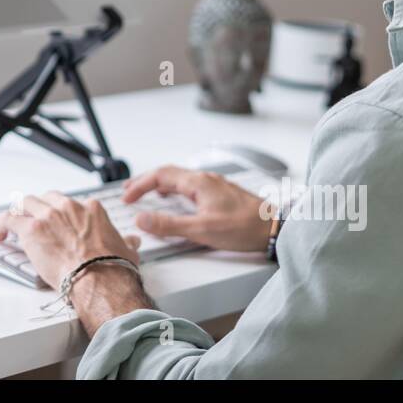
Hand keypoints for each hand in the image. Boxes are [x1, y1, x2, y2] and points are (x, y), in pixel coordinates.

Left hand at [0, 192, 140, 287]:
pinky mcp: (31, 229)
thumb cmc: (112, 267)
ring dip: (18, 212)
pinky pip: (10, 218)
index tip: (58, 225)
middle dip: (38, 208)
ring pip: (25, 202)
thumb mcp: (125, 250)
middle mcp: (67, 206)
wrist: (98, 278)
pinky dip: (3, 224)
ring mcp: (47, 216)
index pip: (70, 203)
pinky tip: (0, 234)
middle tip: (33, 221)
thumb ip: (127, 242)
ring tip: (11, 225)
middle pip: (46, 198)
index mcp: (90, 208)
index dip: (61, 214)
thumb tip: (133, 241)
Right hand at [121, 166, 271, 252]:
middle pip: (168, 173)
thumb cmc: (244, 228)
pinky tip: (177, 199)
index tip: (127, 197)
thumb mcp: (202, 230)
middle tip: (129, 191)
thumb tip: (142, 219)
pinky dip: (175, 189)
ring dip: (160, 184)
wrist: (274, 228)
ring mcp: (214, 185)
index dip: (140, 185)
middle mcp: (205, 179)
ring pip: (180, 178)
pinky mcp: (221, 193)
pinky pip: (190, 185)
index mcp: (198, 183)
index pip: (160, 175)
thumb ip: (170, 225)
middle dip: (146, 181)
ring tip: (147, 193)